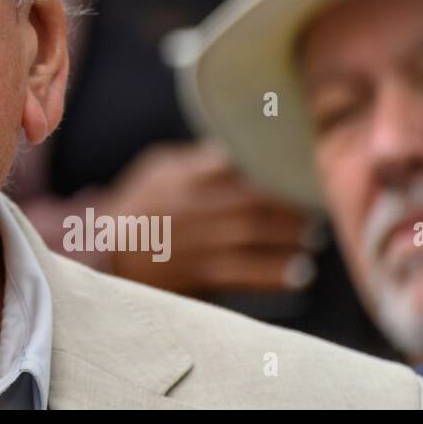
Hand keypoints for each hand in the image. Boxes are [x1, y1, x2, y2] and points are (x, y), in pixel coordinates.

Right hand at [100, 141, 320, 296]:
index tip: (300, 166)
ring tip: (311, 237)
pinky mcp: (196, 274)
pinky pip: (242, 273)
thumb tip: (244, 149)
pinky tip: (297, 273)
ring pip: (252, 236)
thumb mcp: (160, 169)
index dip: (273, 165)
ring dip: (290, 238)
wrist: (105, 253)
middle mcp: (190, 205)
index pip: (235, 162)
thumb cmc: (142, 205)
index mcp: (182, 174)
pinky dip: (273, 273)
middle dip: (292, 206)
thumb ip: (199, 159)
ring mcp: (193, 241)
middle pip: (253, 201)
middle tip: (317, 207)